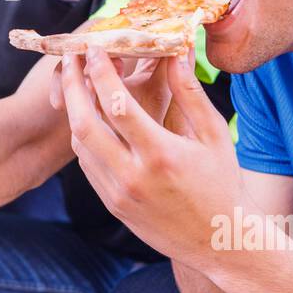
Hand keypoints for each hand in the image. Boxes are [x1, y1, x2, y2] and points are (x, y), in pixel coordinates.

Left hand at [56, 44, 251, 268]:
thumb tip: (176, 50)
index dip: (102, 72)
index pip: (118, 105)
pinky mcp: (112, 205)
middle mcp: (133, 176)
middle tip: (71, 60)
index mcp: (161, 155)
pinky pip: (87, 165)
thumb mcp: (213, 134)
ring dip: (75, 111)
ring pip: (80, 145)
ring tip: (79, 84)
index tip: (97, 49)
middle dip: (72, 87)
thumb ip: (189, 91)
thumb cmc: (222, 184)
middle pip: (84, 124)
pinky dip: (84, 138)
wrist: (218, 242)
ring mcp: (118, 194)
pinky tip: (91, 118)